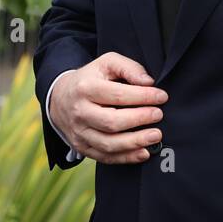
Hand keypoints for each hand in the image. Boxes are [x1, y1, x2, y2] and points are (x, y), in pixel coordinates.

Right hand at [50, 53, 166, 163]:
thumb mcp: (106, 63)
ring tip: (155, 135)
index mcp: (85, 88)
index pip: (118, 95)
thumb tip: (148, 82)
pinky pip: (105, 157)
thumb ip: (128, 68)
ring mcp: (79, 132)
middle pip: (112, 122)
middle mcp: (80, 112)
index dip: (143, 96)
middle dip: (140, 119)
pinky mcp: (82, 147)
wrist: (60, 98)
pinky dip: (126, 158)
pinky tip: (143, 153)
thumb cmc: (90, 79)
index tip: (161, 96)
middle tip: (159, 115)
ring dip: (135, 142)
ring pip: (108, 144)